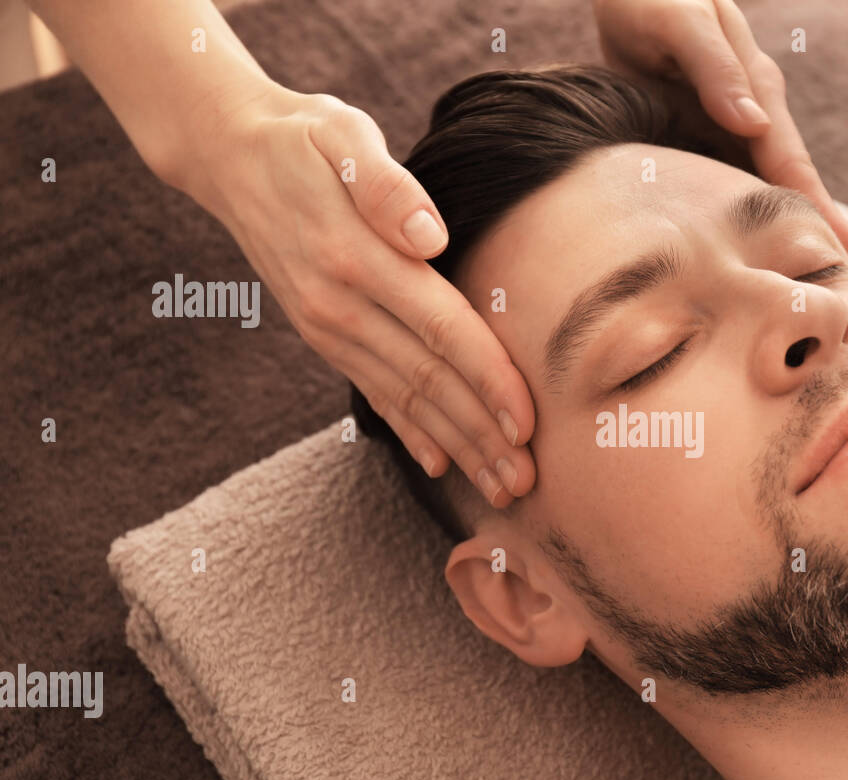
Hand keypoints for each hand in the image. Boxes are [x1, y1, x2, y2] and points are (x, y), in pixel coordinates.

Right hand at [177, 84, 536, 506]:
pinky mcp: (323, 336)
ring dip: (457, 446)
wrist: (229, 155)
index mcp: (357, 258)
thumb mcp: (342, 136)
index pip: (441, 329)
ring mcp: (328, 328)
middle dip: (482, 435)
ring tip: (500, 486)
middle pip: (429, 381)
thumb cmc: (305, 140)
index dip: (487, 378)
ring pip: (406, 398)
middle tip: (528, 483)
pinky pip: (374, 392)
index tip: (528, 422)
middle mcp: (340, 305)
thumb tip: (429, 236)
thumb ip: (386, 187)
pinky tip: (441, 465)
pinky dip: (411, 432)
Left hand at [592, 0, 847, 269]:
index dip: (820, 212)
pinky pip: (723, 183)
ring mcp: (727, 125)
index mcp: (755, 91)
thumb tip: (754, 124)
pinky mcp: (699, 132)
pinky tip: (745, 251)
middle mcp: (751, 114)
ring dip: (784, 230)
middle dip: (822, 231)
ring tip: (809, 279)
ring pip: (759, 189)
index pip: (791, 164)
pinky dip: (739, 216)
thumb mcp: (681, 20)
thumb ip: (716, 69)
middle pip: (789, 185)